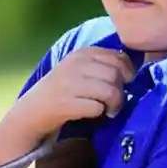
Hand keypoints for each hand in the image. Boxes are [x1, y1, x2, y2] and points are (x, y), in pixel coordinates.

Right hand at [14, 47, 135, 136]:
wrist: (34, 110)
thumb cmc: (63, 90)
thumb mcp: (80, 69)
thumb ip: (102, 65)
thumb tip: (133, 72)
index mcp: (81, 54)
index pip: (119, 58)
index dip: (128, 73)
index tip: (124, 84)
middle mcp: (75, 65)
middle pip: (116, 76)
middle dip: (121, 91)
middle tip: (115, 101)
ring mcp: (69, 84)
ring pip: (110, 91)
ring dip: (114, 104)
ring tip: (109, 109)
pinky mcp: (66, 103)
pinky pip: (97, 107)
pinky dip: (100, 113)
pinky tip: (95, 113)